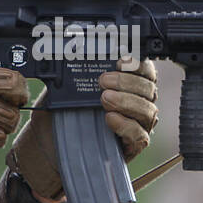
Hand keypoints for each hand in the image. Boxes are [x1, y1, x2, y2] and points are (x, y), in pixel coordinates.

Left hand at [8, 56, 158, 198]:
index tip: (121, 60)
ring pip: (147, 111)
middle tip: (103, 81)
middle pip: (148, 89)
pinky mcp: (134, 146)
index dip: (138, 63)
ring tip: (104, 98)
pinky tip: (110, 118)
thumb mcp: (69, 88)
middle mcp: (140, 103)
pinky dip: (126, 125)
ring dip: (127, 101)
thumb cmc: (66, 112)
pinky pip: (139, 135)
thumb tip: (73, 56)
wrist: (54, 143)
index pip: (145, 70)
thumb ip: (77, 73)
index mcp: (131, 84)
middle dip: (126, 82)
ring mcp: (140, 125)